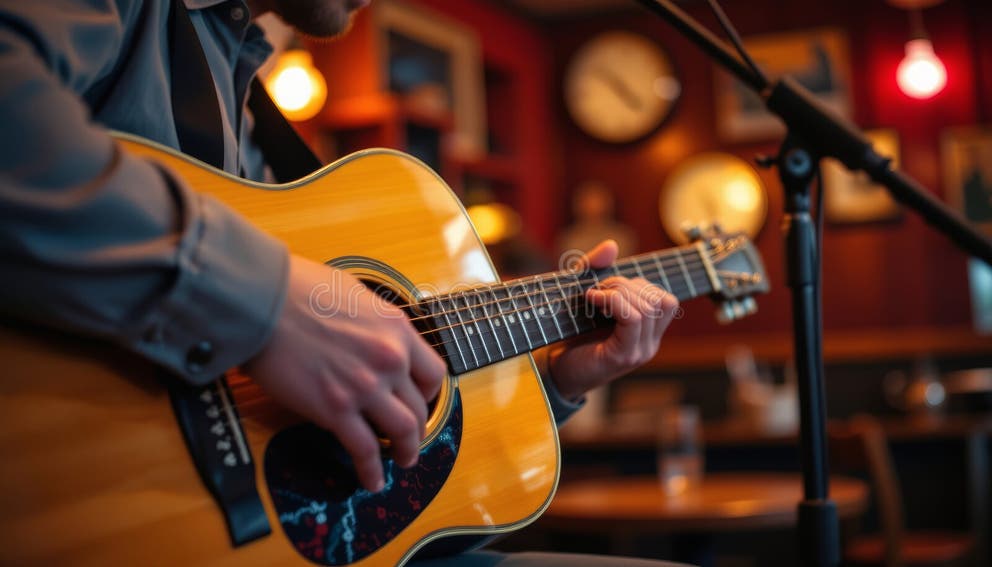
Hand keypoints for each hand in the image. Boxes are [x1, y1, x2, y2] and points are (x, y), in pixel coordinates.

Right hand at [243, 255, 445, 491]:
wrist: (263, 300)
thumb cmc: (299, 289)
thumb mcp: (355, 295)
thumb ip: (374, 324)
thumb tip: (373, 339)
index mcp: (397, 329)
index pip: (434, 372)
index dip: (429, 393)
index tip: (420, 401)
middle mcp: (389, 359)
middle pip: (419, 406)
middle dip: (418, 427)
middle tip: (410, 437)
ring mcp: (365, 386)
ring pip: (403, 432)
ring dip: (407, 451)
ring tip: (402, 460)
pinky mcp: (335, 409)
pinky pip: (365, 450)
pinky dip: (372, 470)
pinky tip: (372, 480)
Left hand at [548, 240, 678, 400]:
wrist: (551, 372)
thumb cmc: (568, 335)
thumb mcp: (583, 297)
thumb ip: (595, 270)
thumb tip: (612, 245)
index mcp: (647, 332)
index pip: (667, 300)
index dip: (641, 285)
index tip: (608, 288)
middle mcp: (648, 344)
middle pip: (661, 300)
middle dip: (626, 284)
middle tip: (597, 291)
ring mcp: (639, 352)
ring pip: (648, 308)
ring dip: (618, 291)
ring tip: (593, 297)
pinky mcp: (622, 356)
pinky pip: (634, 318)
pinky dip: (613, 301)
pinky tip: (592, 300)